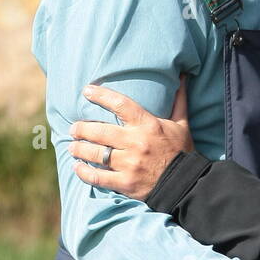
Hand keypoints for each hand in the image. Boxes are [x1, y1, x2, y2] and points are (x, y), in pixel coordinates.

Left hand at [70, 77, 193, 200]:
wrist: (187, 183)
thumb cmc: (182, 151)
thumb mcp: (182, 123)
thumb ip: (178, 100)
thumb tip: (182, 76)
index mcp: (148, 125)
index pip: (121, 104)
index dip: (102, 96)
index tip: (87, 91)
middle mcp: (137, 143)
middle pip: (100, 131)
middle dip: (82, 129)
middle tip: (73, 128)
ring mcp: (130, 164)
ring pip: (95, 154)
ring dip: (79, 149)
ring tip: (72, 146)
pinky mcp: (125, 183)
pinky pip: (98, 177)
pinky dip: (84, 172)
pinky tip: (77, 167)